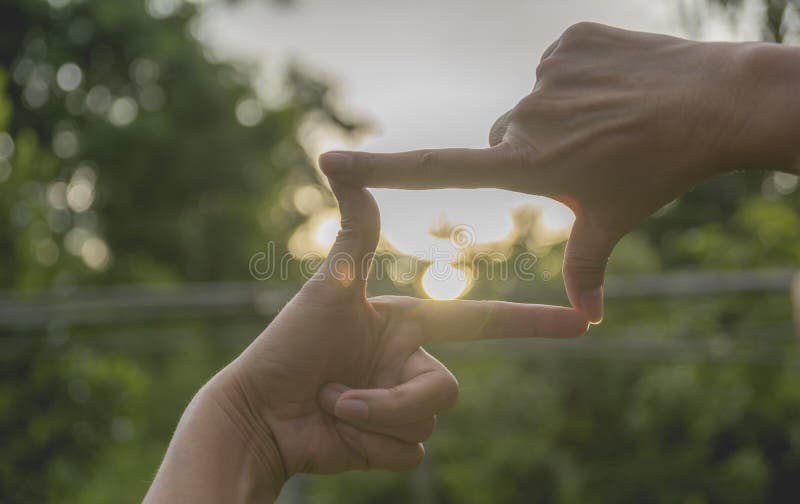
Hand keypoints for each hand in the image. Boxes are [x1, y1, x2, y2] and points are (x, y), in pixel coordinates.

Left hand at [212, 180, 587, 482]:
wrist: (257, 413)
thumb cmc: (287, 344)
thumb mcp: (330, 287)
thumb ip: (354, 232)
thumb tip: (339, 162)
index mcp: (408, 325)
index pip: (481, 319)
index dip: (532, 322)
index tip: (582, 320)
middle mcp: (410, 364)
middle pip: (447, 390)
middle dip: (394, 401)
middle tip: (341, 396)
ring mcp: (401, 407)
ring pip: (426, 423)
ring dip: (373, 420)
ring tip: (331, 405)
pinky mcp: (391, 444)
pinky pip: (411, 454)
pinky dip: (370, 447)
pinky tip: (337, 434)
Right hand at [319, 23, 776, 322]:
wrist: (711, 102)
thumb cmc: (658, 170)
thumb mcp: (613, 221)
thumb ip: (588, 269)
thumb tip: (589, 320)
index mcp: (526, 165)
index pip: (435, 170)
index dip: (379, 169)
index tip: (331, 161)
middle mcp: (524, 119)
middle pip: (505, 138)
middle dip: (530, 150)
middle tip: (582, 155)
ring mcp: (546, 75)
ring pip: (534, 102)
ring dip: (558, 115)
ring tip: (607, 123)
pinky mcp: (567, 41)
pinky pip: (556, 65)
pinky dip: (577, 78)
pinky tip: (614, 88)